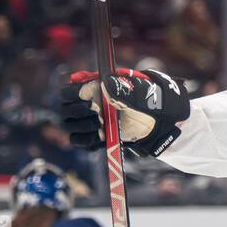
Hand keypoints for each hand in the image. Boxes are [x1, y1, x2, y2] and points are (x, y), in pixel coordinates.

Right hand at [59, 68, 189, 157]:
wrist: (160, 123)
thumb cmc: (151, 102)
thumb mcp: (141, 95)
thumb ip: (123, 90)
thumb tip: (105, 85)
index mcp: (96, 89)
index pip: (69, 91)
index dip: (71, 95)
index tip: (87, 100)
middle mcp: (90, 104)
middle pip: (65, 110)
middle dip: (78, 113)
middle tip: (97, 115)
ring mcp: (92, 121)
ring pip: (70, 126)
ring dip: (82, 127)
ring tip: (102, 126)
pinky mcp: (97, 136)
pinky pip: (79, 141)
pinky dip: (87, 141)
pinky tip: (102, 137)